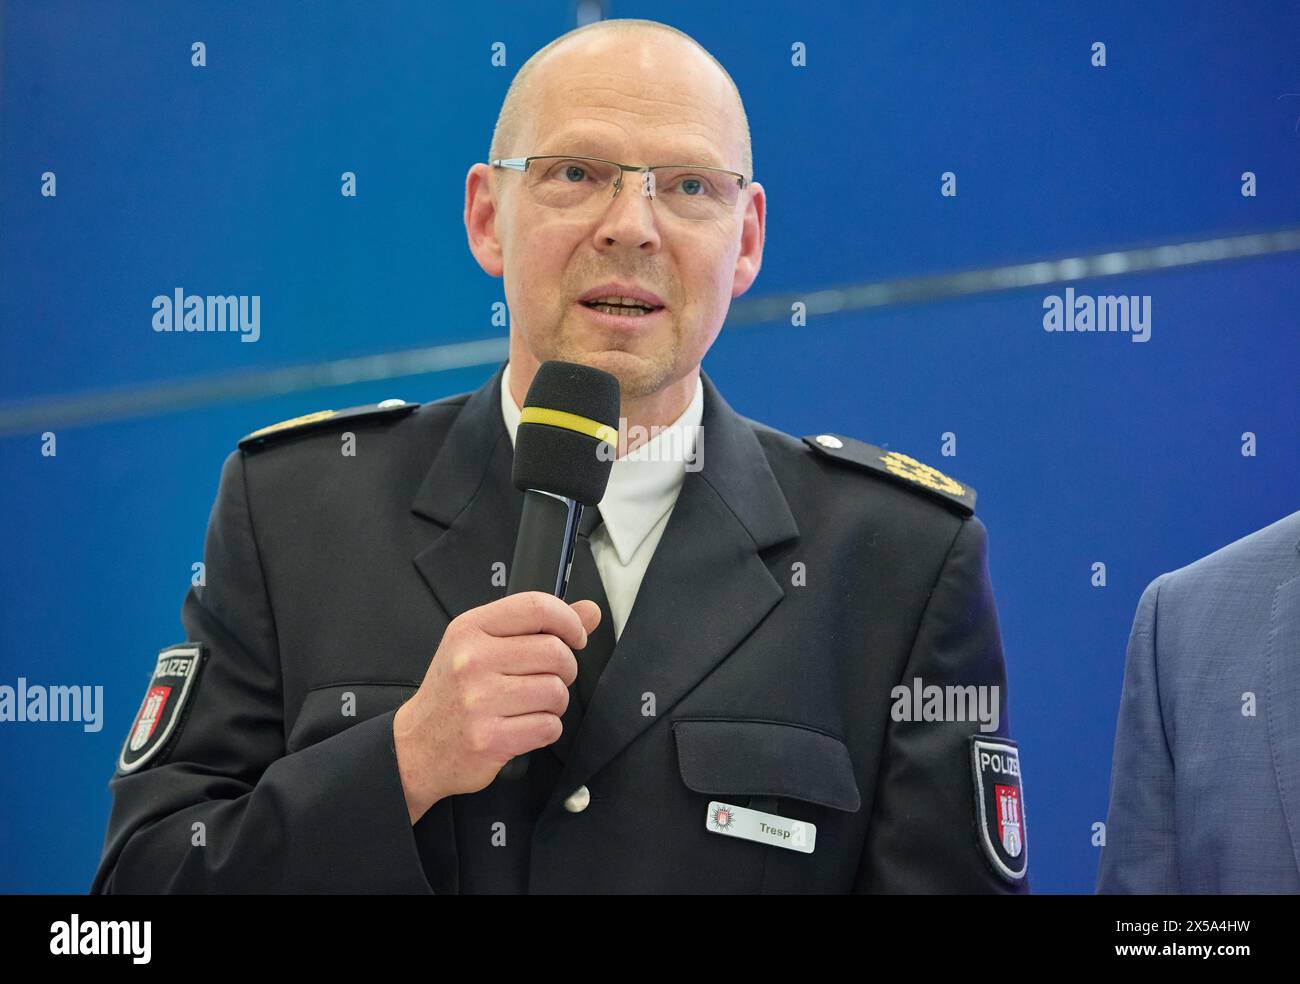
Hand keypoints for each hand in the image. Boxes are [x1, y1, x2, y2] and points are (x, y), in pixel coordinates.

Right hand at [393, 591, 601, 823]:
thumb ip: (537, 625)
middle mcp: (472, 660)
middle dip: (566, 668)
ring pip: (556, 691)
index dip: (569, 620)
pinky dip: (546, 728)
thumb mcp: (482, 646)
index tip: (576, 636)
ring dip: (556, 702)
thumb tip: (590, 610)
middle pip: (555, 652)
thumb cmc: (453, 692)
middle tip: (550, 677)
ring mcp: (479, 701)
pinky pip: (549, 726)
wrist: (416, 747)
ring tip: (533, 705)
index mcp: (470, 629)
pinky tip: (525, 726)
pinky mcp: (490, 738)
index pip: (537, 606)